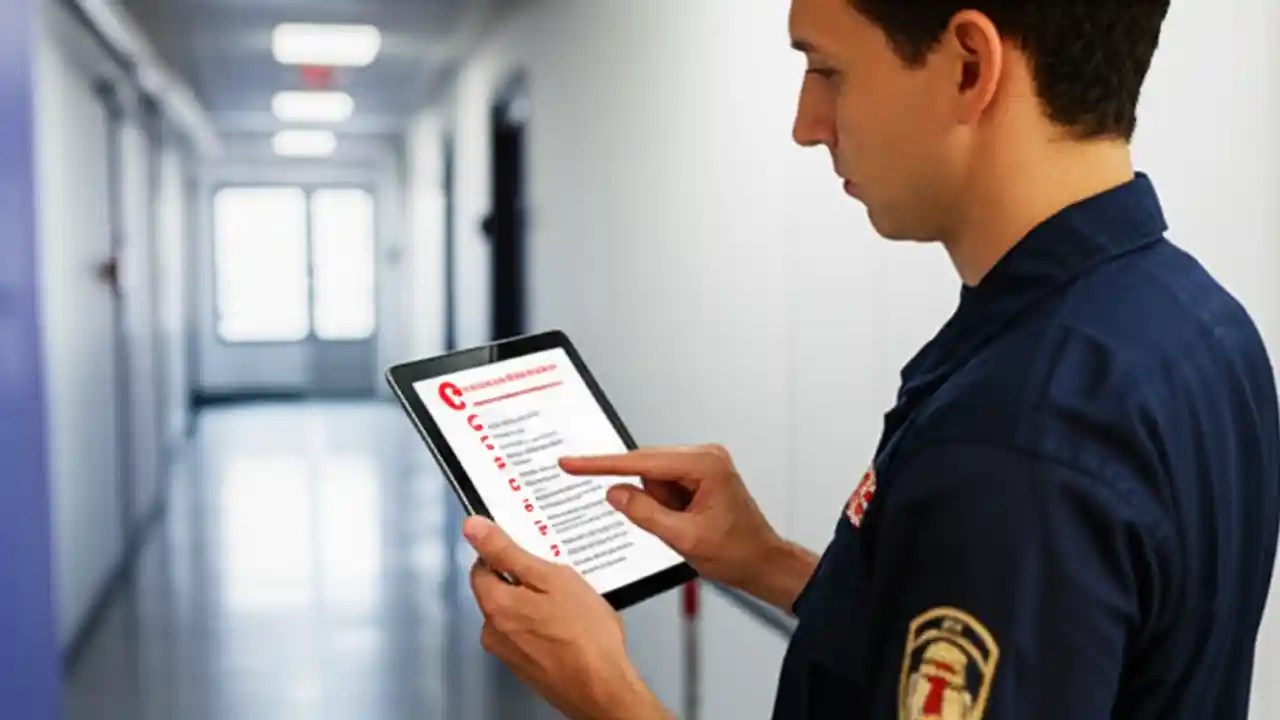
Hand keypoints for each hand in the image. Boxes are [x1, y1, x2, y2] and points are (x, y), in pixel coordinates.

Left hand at [464, 517, 670, 719]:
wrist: (603, 688)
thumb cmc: (585, 637)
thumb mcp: (551, 578)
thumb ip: (508, 552)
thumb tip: (475, 529)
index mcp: (495, 605)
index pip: (481, 565)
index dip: (505, 552)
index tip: (529, 549)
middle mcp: (494, 632)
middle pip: (499, 589)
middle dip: (525, 578)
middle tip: (558, 577)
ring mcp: (509, 652)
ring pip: (516, 612)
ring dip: (536, 602)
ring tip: (570, 603)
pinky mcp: (525, 666)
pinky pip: (527, 633)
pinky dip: (543, 624)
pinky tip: (569, 624)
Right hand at [560, 445, 816, 610]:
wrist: (762, 562)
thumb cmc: (738, 551)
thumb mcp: (685, 538)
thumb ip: (645, 513)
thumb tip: (615, 493)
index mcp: (705, 464)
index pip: (641, 462)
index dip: (601, 465)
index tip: (573, 463)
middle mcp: (704, 456)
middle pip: (646, 469)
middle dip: (650, 502)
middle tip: (673, 525)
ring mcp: (701, 464)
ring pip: (652, 480)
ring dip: (659, 507)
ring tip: (686, 526)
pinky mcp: (697, 475)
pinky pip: (663, 486)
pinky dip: (665, 507)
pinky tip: (686, 521)